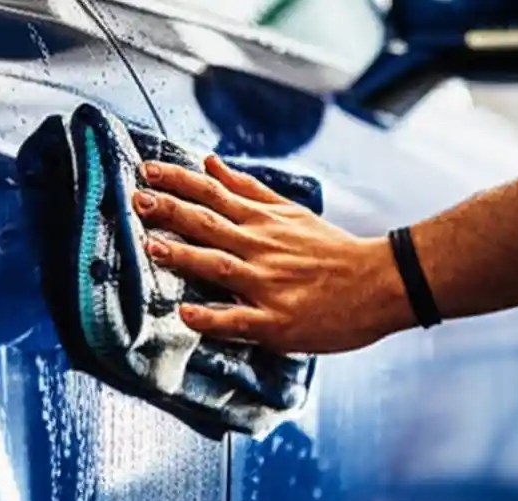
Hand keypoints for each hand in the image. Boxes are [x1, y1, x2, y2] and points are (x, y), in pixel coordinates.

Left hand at [133, 155, 411, 353]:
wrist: (380, 284)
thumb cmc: (332, 251)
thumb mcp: (291, 211)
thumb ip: (247, 189)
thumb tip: (210, 162)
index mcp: (263, 222)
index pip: (213, 194)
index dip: (178, 181)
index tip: (147, 169)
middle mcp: (262, 248)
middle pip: (210, 224)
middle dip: (171, 210)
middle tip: (137, 199)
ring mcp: (268, 285)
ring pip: (219, 266)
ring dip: (185, 256)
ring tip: (153, 247)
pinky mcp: (277, 321)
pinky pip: (239, 319)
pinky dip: (212, 317)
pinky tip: (187, 314)